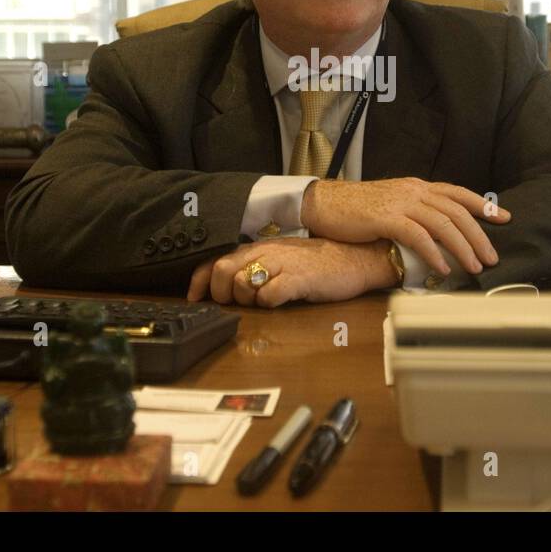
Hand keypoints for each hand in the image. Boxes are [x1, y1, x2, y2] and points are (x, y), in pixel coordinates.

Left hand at [186, 237, 394, 307]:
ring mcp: (282, 264)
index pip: (217, 260)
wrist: (356, 257)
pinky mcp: (299, 279)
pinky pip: (270, 296)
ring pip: (243, 283)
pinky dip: (268, 304)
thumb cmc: (318, 263)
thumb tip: (229, 285)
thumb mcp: (282, 259)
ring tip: (262, 301)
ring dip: (245, 299)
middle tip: (233, 304)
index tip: (194, 297)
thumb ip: (256, 266)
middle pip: (223, 271)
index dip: (200, 280)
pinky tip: (280, 301)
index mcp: (259, 247)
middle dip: (221, 293)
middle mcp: (267, 252)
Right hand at [300, 178, 509, 275]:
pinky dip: (434, 253)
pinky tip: (441, 268)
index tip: (505, 217)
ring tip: (473, 267)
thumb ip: (415, 212)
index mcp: (417, 186)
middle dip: (479, 235)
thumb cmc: (356, 208)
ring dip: (462, 248)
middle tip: (492, 257)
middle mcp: (414, 191)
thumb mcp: (392, 204)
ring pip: (443, 223)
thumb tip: (436, 233)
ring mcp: (401, 203)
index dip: (484, 205)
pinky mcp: (386, 218)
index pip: (458, 193)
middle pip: (457, 211)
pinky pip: (418, 236)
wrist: (324, 203)